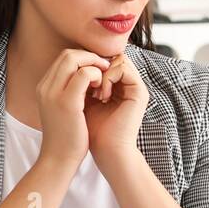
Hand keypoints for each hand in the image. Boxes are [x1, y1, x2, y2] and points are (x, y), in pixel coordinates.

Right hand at [35, 48, 110, 170]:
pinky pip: (84, 74)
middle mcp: (45, 87)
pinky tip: (102, 89)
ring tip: (104, 79)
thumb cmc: (65, 137)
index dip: (83, 58)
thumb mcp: (62, 110)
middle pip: (68, 54)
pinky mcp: (67, 101)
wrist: (58, 160)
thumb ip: (67, 93)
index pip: (63, 59)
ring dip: (94, 64)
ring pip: (74, 59)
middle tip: (104, 69)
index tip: (97, 69)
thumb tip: (84, 79)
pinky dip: (97, 75)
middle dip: (89, 57)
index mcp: (44, 88)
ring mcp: (53, 93)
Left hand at [84, 50, 148, 173]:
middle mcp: (125, 83)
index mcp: (113, 85)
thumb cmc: (89, 131)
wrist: (106, 151)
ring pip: (117, 59)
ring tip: (94, 94)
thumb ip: (79, 81)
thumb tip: (68, 61)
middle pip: (110, 56)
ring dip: (100, 72)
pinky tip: (101, 96)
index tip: (77, 83)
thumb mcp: (79, 101)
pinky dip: (108, 77)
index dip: (87, 63)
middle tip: (86, 86)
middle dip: (94, 66)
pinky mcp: (139, 92)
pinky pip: (123, 69)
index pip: (102, 59)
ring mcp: (134, 87)